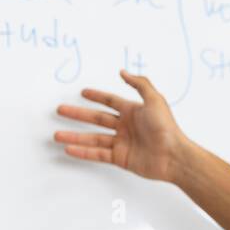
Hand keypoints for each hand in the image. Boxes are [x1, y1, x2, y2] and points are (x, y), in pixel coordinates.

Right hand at [53, 70, 187, 183]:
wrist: (173, 156)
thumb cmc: (166, 128)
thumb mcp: (155, 100)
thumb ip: (140, 84)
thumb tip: (124, 72)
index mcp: (134, 112)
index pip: (111, 101)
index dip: (97, 96)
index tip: (83, 92)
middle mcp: (127, 127)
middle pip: (97, 118)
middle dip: (78, 114)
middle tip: (61, 109)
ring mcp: (122, 143)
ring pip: (93, 138)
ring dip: (75, 136)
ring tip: (57, 135)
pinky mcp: (120, 158)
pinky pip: (97, 154)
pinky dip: (83, 152)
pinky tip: (69, 149)